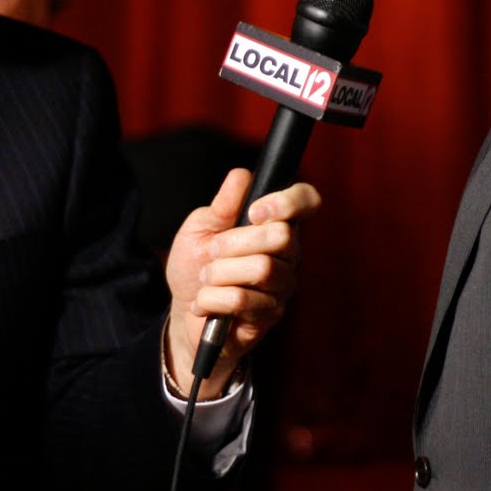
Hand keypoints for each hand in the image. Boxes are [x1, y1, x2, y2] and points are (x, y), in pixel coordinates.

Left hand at [163, 168, 320, 398]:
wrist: (183, 309)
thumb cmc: (195, 263)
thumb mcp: (200, 227)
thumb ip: (222, 204)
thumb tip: (243, 175)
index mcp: (275, 224)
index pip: (306, 201)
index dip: (287, 201)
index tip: (253, 212)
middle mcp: (288, 253)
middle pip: (281, 236)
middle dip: (234, 242)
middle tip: (212, 251)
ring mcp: (282, 286)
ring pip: (261, 268)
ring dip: (218, 273)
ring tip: (205, 278)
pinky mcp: (270, 316)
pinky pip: (242, 299)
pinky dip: (211, 299)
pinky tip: (203, 303)